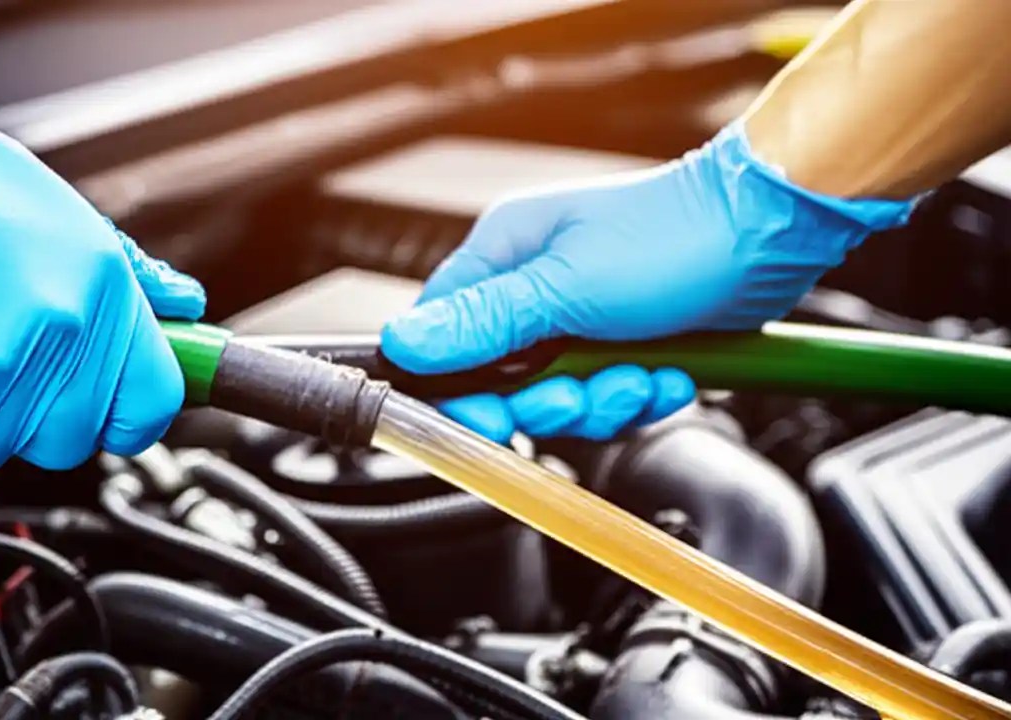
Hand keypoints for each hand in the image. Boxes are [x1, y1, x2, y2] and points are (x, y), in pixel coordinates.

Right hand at [0, 8, 202, 489]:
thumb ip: (127, 271)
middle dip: (43, 411)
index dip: (129, 408)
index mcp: (99, 288)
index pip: (154, 401)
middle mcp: (58, 337)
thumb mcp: (54, 205)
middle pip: (77, 438)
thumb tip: (182, 304)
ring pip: (4, 450)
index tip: (108, 403)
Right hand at [382, 122, 913, 443]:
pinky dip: (637, 394)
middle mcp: (533, 283)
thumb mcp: (566, 288)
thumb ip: (482, 323)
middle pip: (502, 377)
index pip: (445, 336)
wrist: (771, 233)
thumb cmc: (678, 235)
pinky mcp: (620, 338)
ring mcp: (579, 312)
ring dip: (603, 400)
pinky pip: (606, 391)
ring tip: (639, 377)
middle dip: (549, 400)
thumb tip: (404, 343)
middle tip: (580, 393)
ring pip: (559, 393)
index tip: (491, 417)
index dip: (462, 388)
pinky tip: (665, 374)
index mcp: (504, 255)